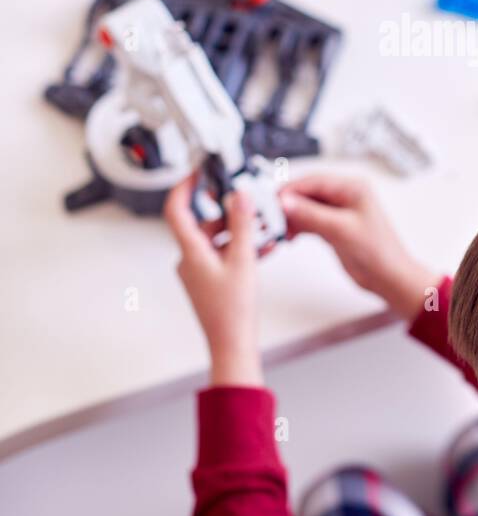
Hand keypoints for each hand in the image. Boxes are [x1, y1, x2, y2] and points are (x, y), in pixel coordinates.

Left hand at [164, 177, 262, 386]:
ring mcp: (199, 271)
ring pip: (216, 239)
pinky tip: (262, 249)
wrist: (232, 344)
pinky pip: (223, 254)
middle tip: (247, 201)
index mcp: (191, 253)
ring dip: (238, 231)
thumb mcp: (243, 260)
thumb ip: (242, 224)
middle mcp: (190, 260)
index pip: (177, 209)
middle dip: (227, 211)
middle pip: (204, 222)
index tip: (199, 171)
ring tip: (263, 230)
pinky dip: (240, 247)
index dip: (185, 186)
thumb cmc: (233, 312)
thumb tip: (238, 196)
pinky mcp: (210, 280)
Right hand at [280, 173, 439, 320]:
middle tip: (271, 217)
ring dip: (291, 218)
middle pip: (307, 193)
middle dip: (288, 205)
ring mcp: (338, 212)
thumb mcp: (341, 230)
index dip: (291, 190)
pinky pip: (309, 221)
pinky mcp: (333, 227)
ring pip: (305, 208)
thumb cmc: (378, 251)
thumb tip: (285, 201)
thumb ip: (311, 215)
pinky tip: (290, 237)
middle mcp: (344, 196)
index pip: (313, 181)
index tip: (273, 201)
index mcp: (352, 187)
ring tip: (281, 231)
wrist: (389, 277)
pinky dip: (298, 227)